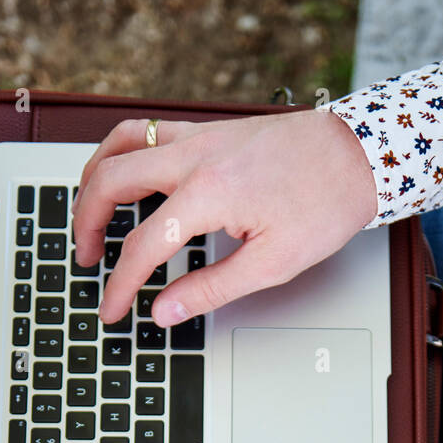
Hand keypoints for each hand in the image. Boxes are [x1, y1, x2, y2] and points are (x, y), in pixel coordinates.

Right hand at [71, 108, 377, 327]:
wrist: (357, 155)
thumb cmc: (325, 204)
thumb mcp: (272, 264)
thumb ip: (210, 289)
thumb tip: (165, 312)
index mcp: (208, 194)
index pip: (142, 246)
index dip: (121, 285)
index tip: (113, 309)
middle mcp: (194, 156)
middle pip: (110, 181)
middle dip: (86, 224)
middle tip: (87, 259)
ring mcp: (198, 136)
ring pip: (120, 145)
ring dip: (94, 179)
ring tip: (89, 215)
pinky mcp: (208, 130)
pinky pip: (146, 132)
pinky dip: (122, 154)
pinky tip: (124, 177)